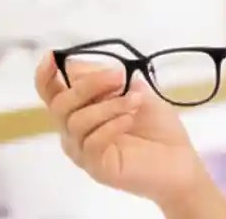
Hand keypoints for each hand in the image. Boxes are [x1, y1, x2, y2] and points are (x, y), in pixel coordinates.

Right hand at [33, 54, 225, 217]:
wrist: (180, 160)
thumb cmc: (157, 127)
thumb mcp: (136, 91)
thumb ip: (109, 79)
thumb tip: (80, 64)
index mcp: (81, 111)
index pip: (51, 94)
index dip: (45, 75)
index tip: (52, 57)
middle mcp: (74, 133)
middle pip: (60, 104)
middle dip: (89, 84)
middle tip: (119, 76)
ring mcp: (83, 152)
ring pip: (77, 122)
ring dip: (108, 105)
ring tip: (136, 100)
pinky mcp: (96, 168)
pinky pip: (92, 142)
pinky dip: (112, 125)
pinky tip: (130, 118)